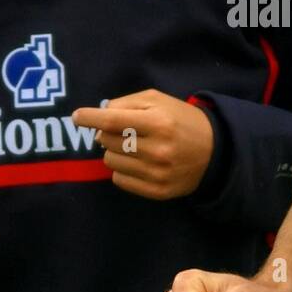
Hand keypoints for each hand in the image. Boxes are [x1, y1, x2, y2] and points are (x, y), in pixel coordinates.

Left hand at [71, 89, 213, 198]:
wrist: (215, 152)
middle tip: (122, 131)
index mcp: (158, 122)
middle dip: (107, 133)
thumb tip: (99, 114)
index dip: (90, 118)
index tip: (77, 116)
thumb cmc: (182, 120)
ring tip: (132, 147)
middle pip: (107, 141)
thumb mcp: (159, 100)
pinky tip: (138, 162)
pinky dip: (122, 169)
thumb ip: (128, 103)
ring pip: (110, 161)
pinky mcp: (157, 191)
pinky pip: (119, 180)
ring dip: (115, 152)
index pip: (112, 121)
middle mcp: (157, 149)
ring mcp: (156, 173)